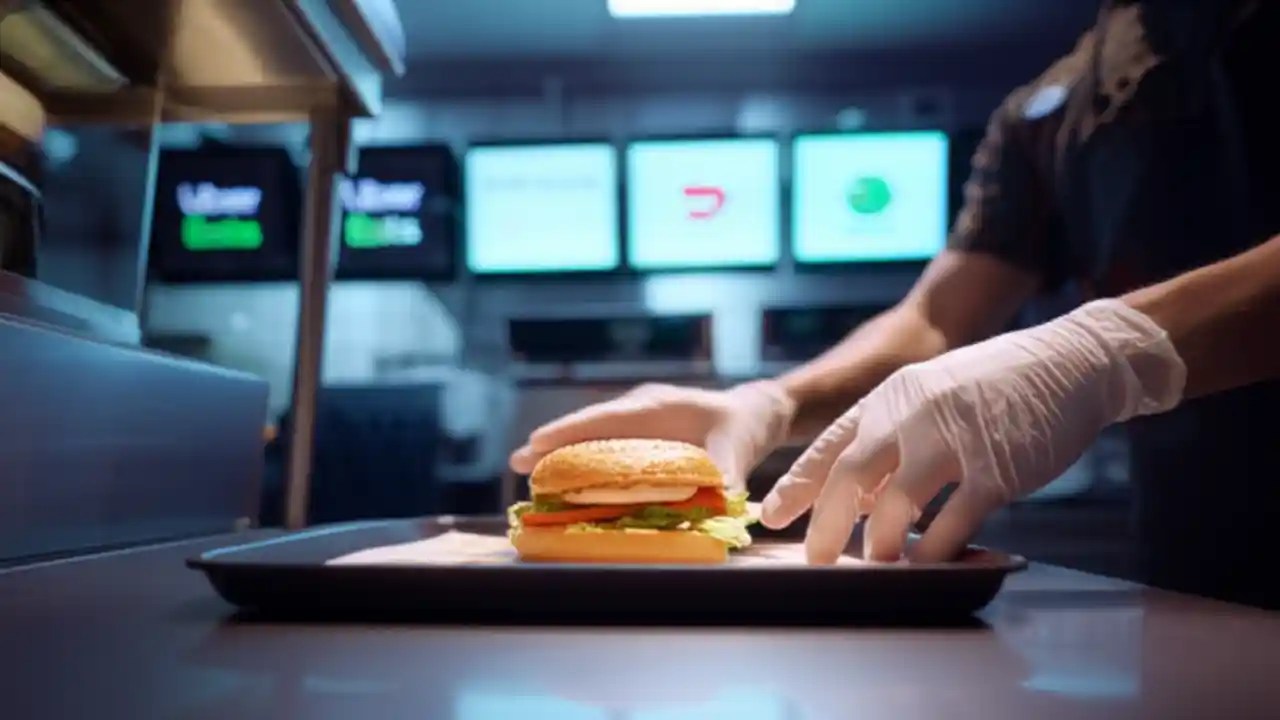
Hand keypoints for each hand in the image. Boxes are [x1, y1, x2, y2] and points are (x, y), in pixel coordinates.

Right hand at [509, 381, 795, 490]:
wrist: (752, 413)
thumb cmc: (742, 429)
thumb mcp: (737, 450)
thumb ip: (725, 473)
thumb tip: (717, 499)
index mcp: (657, 406)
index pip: (605, 418)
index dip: (571, 431)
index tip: (538, 442)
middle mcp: (640, 406)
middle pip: (588, 425)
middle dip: (552, 442)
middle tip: (517, 463)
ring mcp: (636, 416)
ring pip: (591, 432)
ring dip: (561, 450)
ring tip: (527, 470)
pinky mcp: (637, 430)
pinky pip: (603, 441)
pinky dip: (580, 455)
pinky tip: (561, 476)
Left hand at [761, 299, 1185, 563]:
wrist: (1071, 362)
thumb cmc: (998, 386)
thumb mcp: (933, 397)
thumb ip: (895, 441)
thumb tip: (863, 500)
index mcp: (893, 395)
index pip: (830, 443)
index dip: (798, 483)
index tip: (771, 514)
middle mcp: (913, 413)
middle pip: (850, 476)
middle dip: (825, 524)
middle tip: (812, 559)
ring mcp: (954, 439)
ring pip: (895, 505)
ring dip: (878, 544)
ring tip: (872, 565)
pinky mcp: (996, 469)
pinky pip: (951, 522)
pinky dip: (931, 549)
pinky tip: (922, 563)